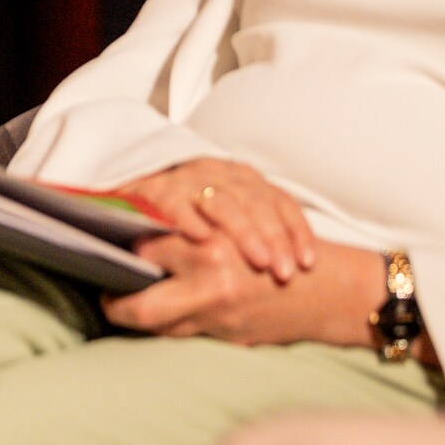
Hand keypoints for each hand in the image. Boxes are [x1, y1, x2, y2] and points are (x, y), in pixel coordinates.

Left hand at [102, 232, 382, 346]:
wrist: (331, 291)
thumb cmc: (284, 250)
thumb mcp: (242, 227)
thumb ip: (199, 231)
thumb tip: (149, 235)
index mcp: (213, 250)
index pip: (146, 252)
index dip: (124, 249)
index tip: (110, 248)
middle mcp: (212, 289)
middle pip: (140, 309)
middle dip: (114, 304)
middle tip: (105, 293)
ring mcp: (219, 322)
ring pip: (158, 329)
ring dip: (138, 318)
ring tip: (124, 305)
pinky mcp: (228, 340)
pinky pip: (183, 336)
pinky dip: (168, 326)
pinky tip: (163, 314)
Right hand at [116, 158, 316, 280]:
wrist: (136, 181)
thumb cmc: (190, 208)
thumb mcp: (230, 211)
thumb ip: (254, 227)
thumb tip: (295, 265)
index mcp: (243, 178)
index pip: (279, 200)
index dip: (296, 230)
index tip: (307, 262)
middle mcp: (220, 173)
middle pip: (256, 202)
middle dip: (275, 238)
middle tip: (284, 271)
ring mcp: (188, 179)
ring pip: (224, 202)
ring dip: (244, 232)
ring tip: (258, 262)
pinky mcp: (156, 188)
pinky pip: (176, 202)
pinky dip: (189, 219)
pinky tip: (203, 239)